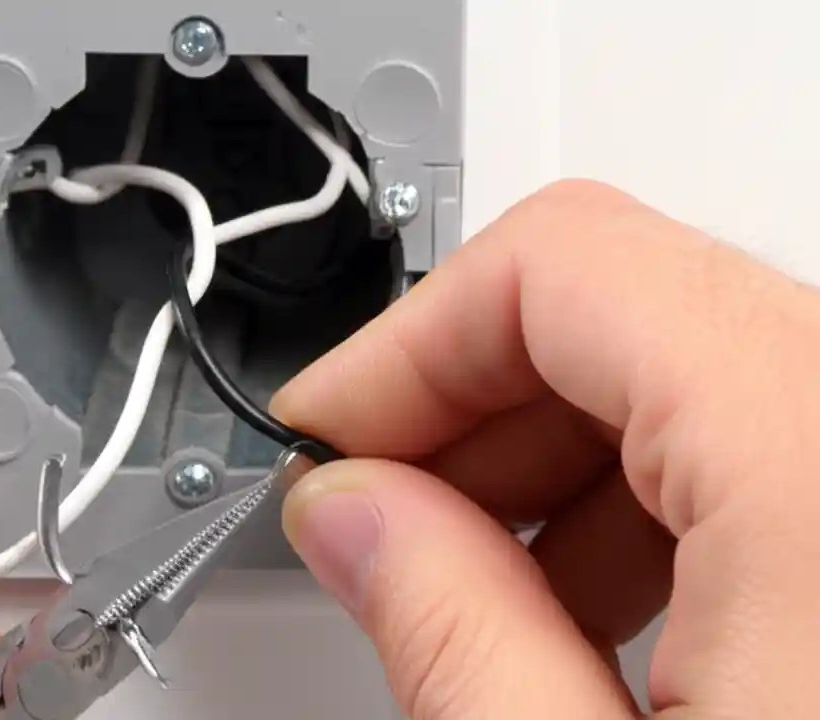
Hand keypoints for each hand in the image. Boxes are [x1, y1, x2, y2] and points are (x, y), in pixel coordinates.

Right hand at [272, 180, 819, 717]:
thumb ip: (458, 640)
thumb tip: (351, 515)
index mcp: (819, 469)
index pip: (564, 265)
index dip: (401, 344)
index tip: (327, 433)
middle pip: (625, 306)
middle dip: (462, 408)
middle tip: (375, 518)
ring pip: (691, 369)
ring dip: (549, 461)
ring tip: (476, 588)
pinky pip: (761, 439)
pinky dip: (649, 499)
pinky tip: (592, 610)